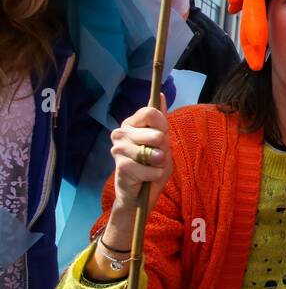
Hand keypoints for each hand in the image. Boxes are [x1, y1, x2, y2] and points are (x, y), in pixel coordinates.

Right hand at [107, 96, 172, 227]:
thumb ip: (161, 120)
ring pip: (154, 153)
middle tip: (156, 156)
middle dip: (164, 149)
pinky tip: (146, 177)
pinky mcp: (121, 166)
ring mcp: (118, 149)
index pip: (151, 112)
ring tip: (151, 167)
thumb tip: (161, 95)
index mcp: (131, 123)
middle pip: (156, 134)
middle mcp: (120, 132)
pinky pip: (151, 170)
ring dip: (160, 163)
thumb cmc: (152, 165)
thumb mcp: (162, 141)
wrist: (140, 193)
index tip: (162, 136)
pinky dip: (155, 175)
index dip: (163, 126)